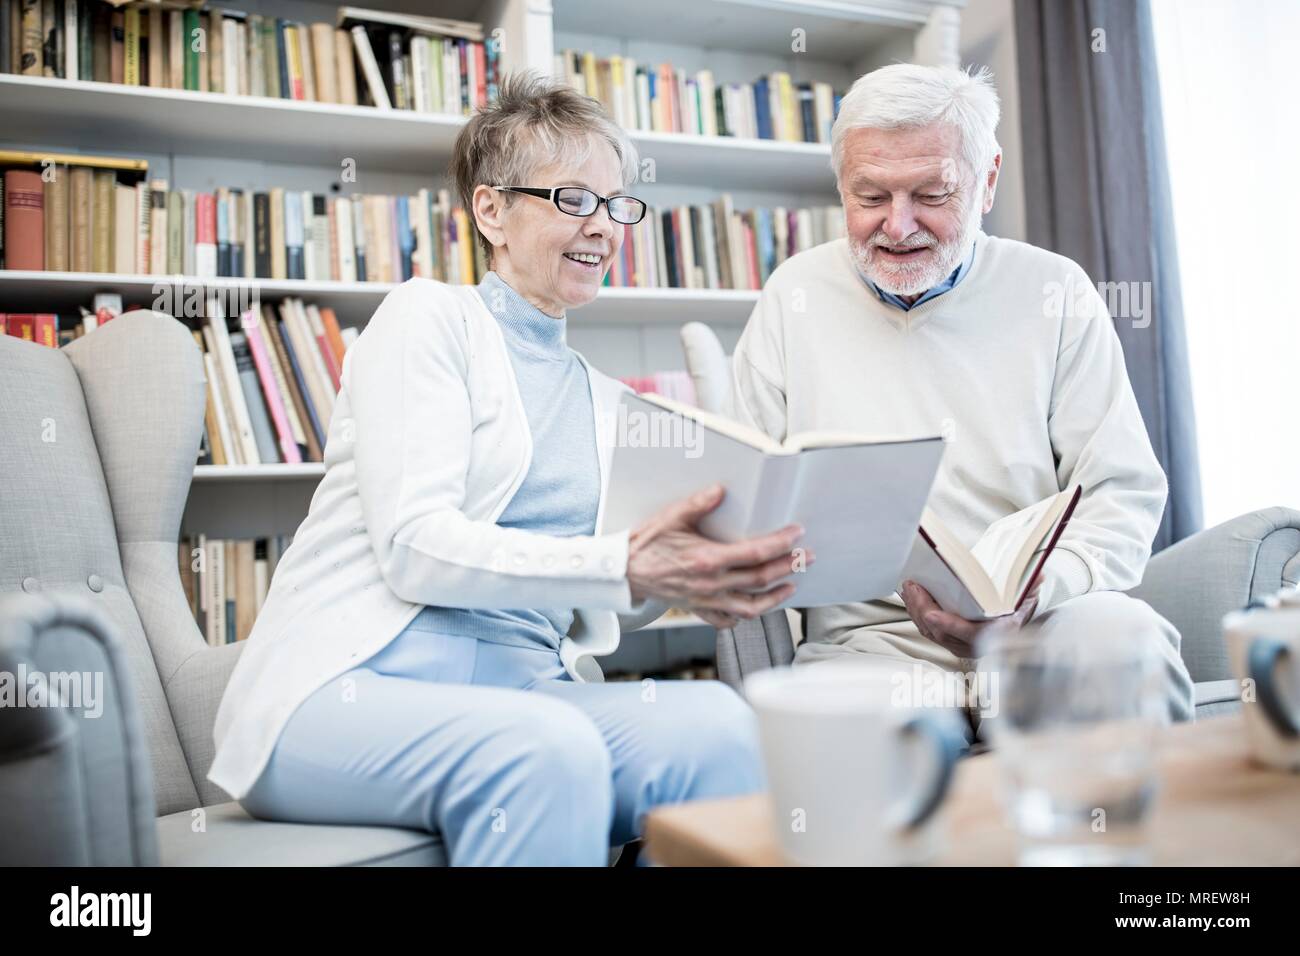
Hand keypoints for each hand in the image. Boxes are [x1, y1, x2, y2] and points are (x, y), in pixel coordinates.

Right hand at [627, 483, 811, 628]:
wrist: (624, 572)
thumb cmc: (646, 544)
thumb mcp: (671, 517)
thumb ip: (698, 504)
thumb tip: (720, 491)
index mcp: (707, 559)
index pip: (755, 552)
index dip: (780, 543)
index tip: (796, 534)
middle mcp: (711, 584)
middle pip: (760, 579)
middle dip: (788, 567)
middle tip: (806, 557)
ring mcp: (706, 600)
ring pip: (750, 607)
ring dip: (775, 597)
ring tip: (790, 586)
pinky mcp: (699, 609)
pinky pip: (728, 620)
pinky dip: (745, 616)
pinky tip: (756, 607)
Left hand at [900, 579, 1041, 658]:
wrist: (1017, 630)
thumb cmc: (1019, 609)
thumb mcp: (1027, 597)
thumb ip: (1029, 586)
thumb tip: (1038, 574)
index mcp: (997, 634)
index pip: (969, 633)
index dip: (949, 624)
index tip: (931, 614)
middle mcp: (977, 645)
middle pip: (941, 632)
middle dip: (922, 608)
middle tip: (912, 586)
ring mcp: (961, 646)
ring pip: (931, 632)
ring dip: (915, 609)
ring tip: (907, 587)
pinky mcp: (950, 642)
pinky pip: (928, 631)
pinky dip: (916, 613)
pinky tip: (909, 597)